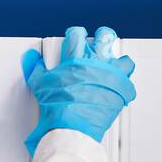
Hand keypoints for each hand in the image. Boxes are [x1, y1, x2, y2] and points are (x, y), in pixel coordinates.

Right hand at [22, 26, 136, 155]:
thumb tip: (33, 60)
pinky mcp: (120, 91)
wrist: (71, 127)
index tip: (75, 37)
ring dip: (118, 62)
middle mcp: (95, 63)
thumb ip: (36, 69)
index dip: (75, 34)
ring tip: (113, 66)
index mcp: (75, 58)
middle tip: (98, 43)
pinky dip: (124, 86)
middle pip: (105, 37)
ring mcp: (110, 75)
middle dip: (102, 38)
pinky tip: (118, 88)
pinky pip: (128, 83)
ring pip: (123, 58)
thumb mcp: (40, 85)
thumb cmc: (57, 108)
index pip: (77, 34)